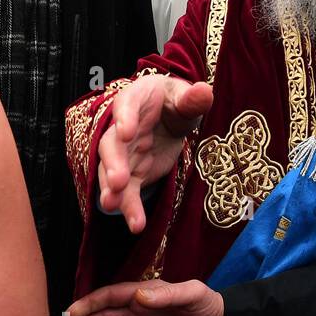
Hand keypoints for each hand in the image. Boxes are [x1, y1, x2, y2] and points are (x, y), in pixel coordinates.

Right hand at [97, 74, 212, 232]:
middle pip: (111, 145)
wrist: (168, 118)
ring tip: (113, 206)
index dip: (124, 119)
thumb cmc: (175, 103)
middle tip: (118, 181)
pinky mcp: (132, 175)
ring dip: (113, 190)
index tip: (127, 132)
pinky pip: (127, 193)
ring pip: (112, 173)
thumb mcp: (185, 97)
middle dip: (113, 164)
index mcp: (135, 100)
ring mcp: (124, 154)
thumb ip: (192, 99)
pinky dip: (130, 208)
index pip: (126, 106)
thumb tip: (204, 92)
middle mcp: (121, 129)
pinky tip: (135, 224)